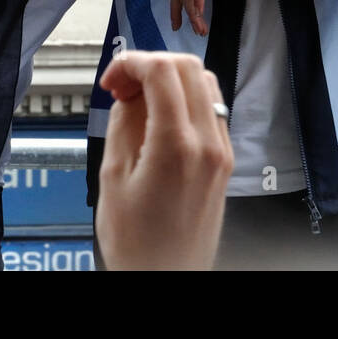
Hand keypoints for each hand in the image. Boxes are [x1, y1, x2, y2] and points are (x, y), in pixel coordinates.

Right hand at [96, 52, 233, 269]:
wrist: (169, 276)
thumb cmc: (136, 242)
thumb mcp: (113, 179)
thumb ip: (123, 123)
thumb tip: (130, 90)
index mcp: (178, 146)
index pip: (164, 71)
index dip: (132, 62)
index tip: (111, 79)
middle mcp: (209, 142)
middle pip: (189, 67)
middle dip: (151, 65)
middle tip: (121, 87)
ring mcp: (223, 149)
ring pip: (205, 82)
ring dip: (171, 78)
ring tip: (138, 101)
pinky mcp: (226, 159)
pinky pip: (211, 109)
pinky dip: (186, 98)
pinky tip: (160, 116)